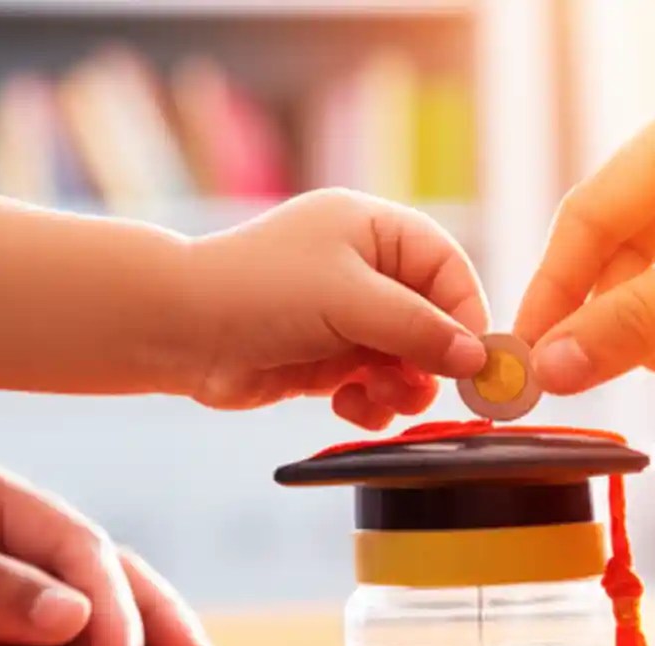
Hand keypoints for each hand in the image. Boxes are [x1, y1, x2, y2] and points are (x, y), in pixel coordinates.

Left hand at [187, 188, 489, 428]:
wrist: (178, 331)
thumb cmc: (259, 292)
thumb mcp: (350, 301)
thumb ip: (419, 329)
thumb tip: (477, 358)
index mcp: (372, 229)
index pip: (446, 267)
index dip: (466, 312)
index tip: (476, 360)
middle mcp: (361, 269)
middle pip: (430, 319)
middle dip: (430, 359)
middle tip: (425, 390)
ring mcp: (342, 316)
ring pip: (403, 360)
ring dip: (400, 387)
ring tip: (378, 397)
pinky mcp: (323, 359)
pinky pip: (370, 385)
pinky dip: (368, 403)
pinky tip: (347, 407)